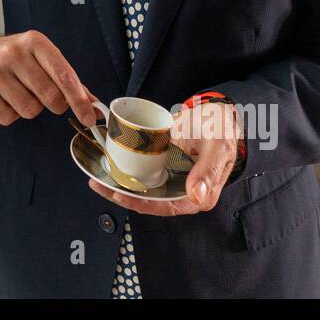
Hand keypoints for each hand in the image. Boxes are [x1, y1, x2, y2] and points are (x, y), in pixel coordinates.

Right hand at [0, 30, 98, 127]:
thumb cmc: (17, 58)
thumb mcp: (43, 58)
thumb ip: (69, 80)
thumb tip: (94, 106)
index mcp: (34, 42)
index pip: (63, 75)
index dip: (79, 100)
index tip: (90, 117)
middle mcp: (12, 53)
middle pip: (49, 97)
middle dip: (55, 104)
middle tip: (49, 98)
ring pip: (29, 110)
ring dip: (30, 108)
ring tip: (21, 93)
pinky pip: (7, 118)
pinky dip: (11, 114)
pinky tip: (5, 99)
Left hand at [87, 100, 241, 215]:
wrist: (218, 112)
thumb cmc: (221, 130)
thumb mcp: (216, 147)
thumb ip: (208, 171)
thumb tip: (197, 196)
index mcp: (200, 196)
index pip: (165, 207)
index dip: (140, 203)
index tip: (119, 194)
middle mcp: (185, 192)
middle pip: (150, 201)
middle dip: (123, 196)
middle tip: (99, 185)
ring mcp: (174, 181)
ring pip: (144, 190)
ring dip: (121, 186)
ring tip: (98, 178)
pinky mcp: (165, 168)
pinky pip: (144, 175)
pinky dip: (128, 172)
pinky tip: (111, 167)